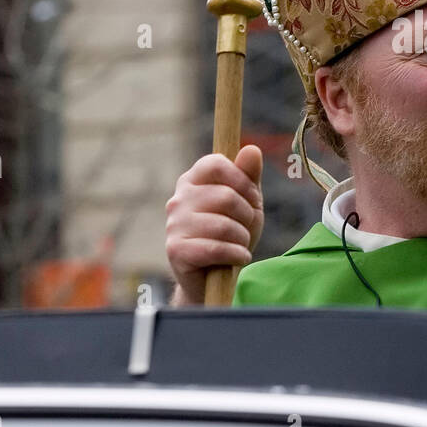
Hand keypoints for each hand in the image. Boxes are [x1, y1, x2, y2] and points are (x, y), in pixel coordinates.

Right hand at [164, 146, 264, 304]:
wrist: (214, 277)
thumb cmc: (231, 234)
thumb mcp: (247, 202)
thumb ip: (249, 176)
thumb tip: (252, 149)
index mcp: (192, 180)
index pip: (216, 164)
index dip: (242, 180)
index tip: (251, 197)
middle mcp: (179, 199)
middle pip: (225, 196)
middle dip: (247, 215)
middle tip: (246, 227)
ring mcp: (174, 224)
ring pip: (223, 225)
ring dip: (243, 238)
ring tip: (241, 245)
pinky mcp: (175, 250)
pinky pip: (216, 248)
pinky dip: (236, 255)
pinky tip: (238, 258)